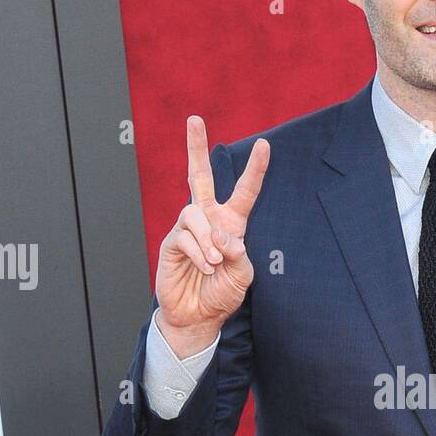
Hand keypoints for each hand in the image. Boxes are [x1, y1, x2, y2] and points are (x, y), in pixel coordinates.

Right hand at [156, 116, 269, 344]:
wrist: (198, 317)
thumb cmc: (222, 294)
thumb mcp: (242, 275)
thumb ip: (238, 253)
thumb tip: (220, 236)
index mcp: (231, 224)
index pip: (244, 192)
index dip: (255, 170)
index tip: (264, 145)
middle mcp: (208, 220)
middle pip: (200, 176)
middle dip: (195, 147)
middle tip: (195, 119)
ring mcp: (187, 230)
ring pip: (194, 213)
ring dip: (207, 239)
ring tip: (214, 263)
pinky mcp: (171, 242)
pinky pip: (184, 236)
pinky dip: (197, 253)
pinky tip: (204, 268)